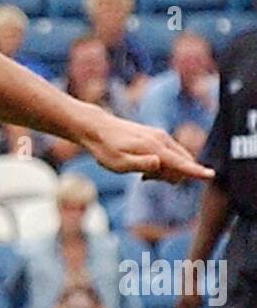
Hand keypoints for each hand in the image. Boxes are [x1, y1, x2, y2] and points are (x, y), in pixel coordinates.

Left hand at [80, 113, 214, 184]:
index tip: (211, 176)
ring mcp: (160, 137)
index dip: (195, 172)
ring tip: (142, 175)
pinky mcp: (157, 137)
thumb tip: (159, 163)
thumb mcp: (118, 163)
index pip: (180, 162)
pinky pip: (170, 155)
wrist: (97, 128)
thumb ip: (140, 164)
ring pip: (177, 159)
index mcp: (155, 147)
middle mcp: (162, 139)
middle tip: (145, 179)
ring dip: (166, 172)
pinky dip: (162, 166)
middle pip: (182, 163)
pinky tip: (145, 170)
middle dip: (171, 177)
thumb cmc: (106, 149)